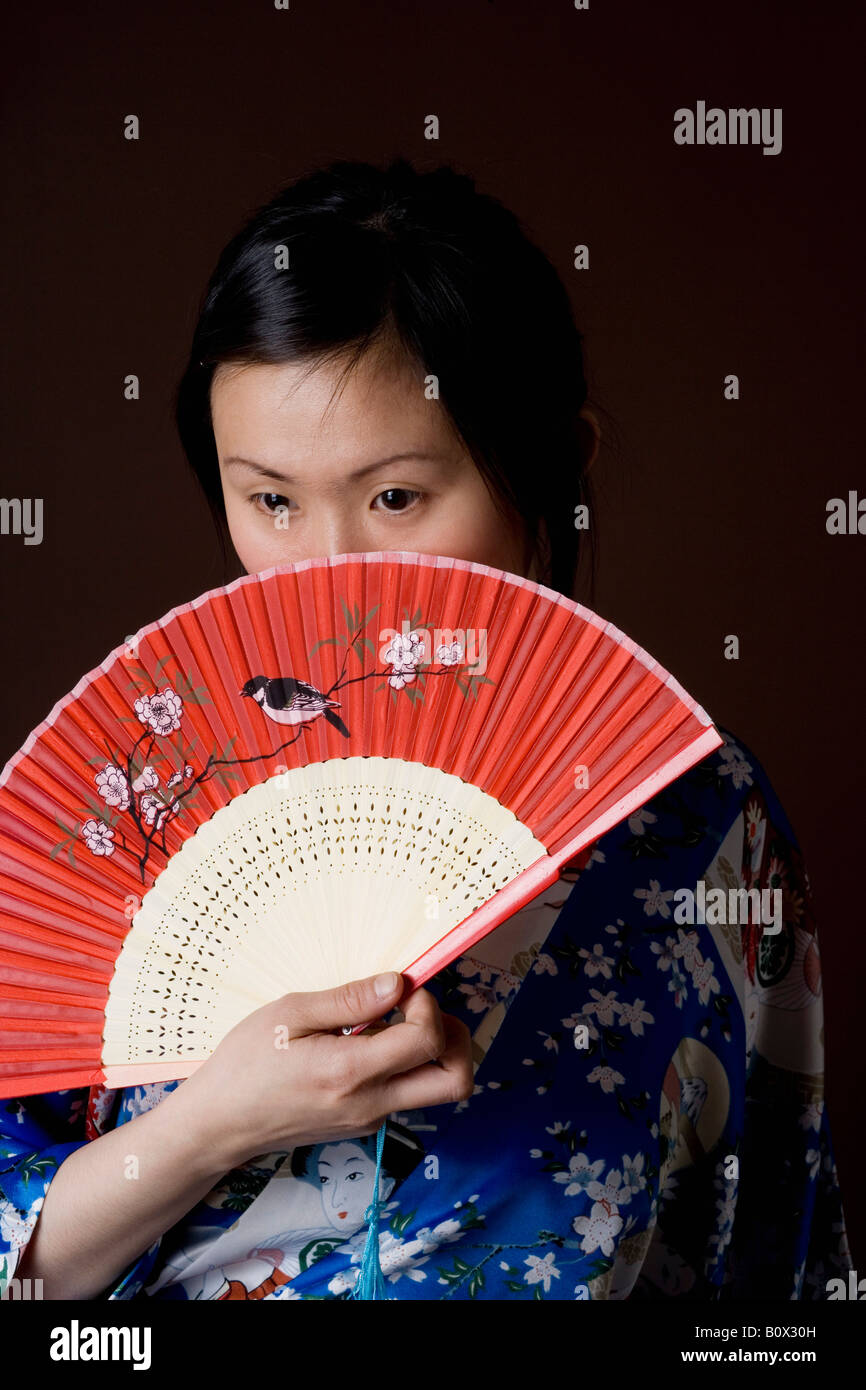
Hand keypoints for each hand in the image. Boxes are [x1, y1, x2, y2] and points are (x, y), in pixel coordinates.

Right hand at [176, 971, 473, 1170]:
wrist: (219, 1125)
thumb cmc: (245, 1064)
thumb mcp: (288, 1014)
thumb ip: (349, 1000)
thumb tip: (397, 983)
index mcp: (350, 1072)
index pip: (427, 1041)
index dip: (426, 1005)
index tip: (399, 989)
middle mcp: (370, 1104)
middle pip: (455, 1081)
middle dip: (455, 1038)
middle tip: (422, 1010)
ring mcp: (371, 1119)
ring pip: (437, 1090)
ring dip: (435, 1052)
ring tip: (395, 1022)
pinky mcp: (365, 1124)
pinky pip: (407, 1094)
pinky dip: (407, 1064)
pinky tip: (369, 1042)